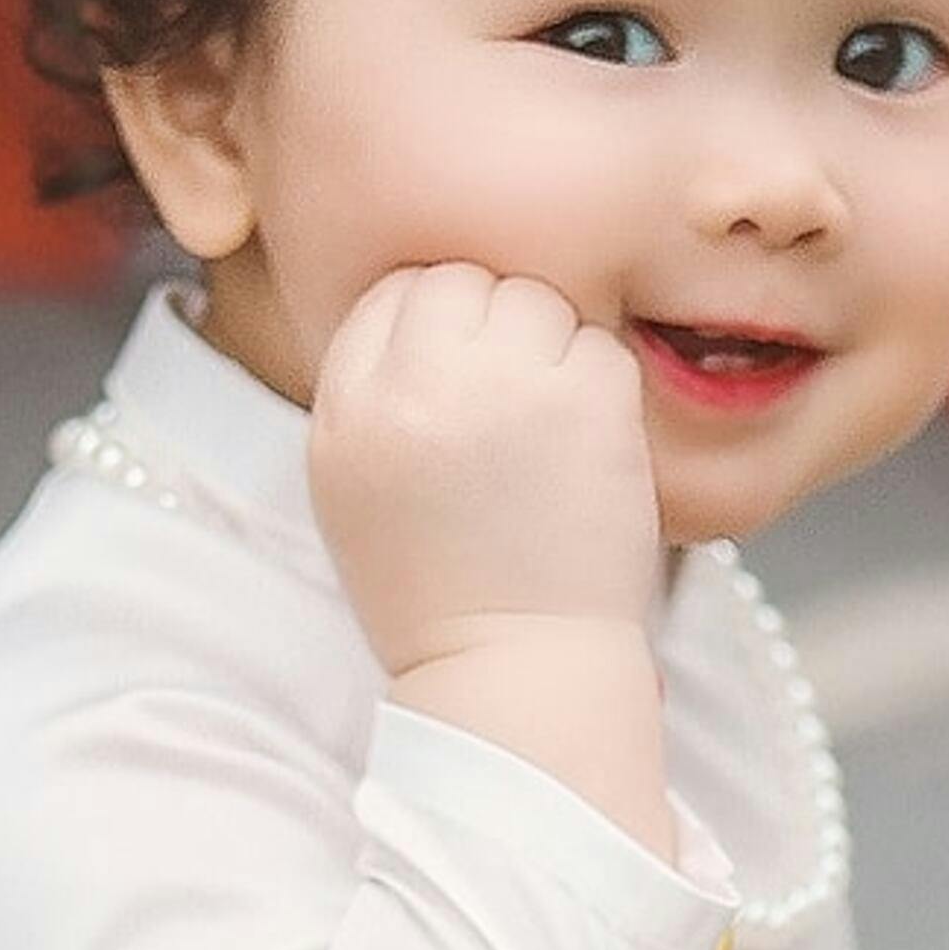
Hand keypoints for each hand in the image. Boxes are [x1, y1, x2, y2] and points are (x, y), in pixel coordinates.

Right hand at [308, 265, 671, 857]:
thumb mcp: (358, 490)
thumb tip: (427, 304)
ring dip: (550, 351)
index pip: (392, 296)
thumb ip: (375, 393)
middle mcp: (415, 385)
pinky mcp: (584, 400)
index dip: (433, 330)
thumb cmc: (440, 591)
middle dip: (491, 329)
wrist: (514, 668)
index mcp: (347, 410)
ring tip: (548, 438)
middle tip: (512, 411)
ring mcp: (503, 386)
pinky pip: (597, 345)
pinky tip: (587, 456)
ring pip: (534, 300)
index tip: (461, 387)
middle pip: (459, 281)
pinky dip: (601, 389)